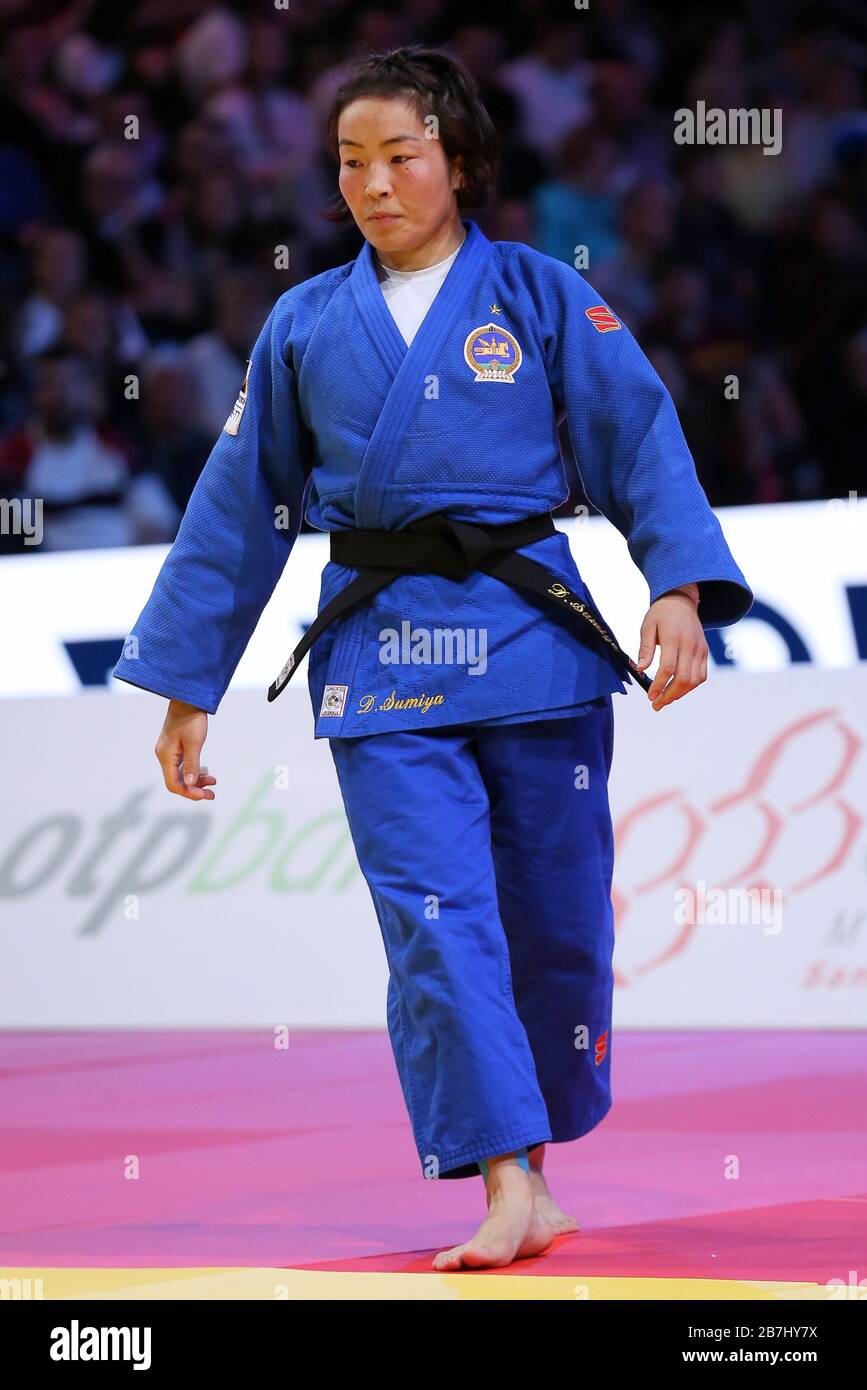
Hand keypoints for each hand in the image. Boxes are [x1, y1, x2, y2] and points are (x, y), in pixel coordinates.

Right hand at [154, 699, 216, 799]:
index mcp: (166, 756)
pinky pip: (182, 766)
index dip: (189, 793)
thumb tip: (191, 785)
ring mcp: (168, 752)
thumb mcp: (194, 742)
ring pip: (180, 774)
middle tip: (212, 793)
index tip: (206, 795)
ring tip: (213, 782)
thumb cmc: (191, 718)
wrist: (187, 699)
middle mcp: (164, 756)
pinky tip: (205, 772)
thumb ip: (193, 764)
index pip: (174, 784)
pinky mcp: (174, 748)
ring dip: (196, 781)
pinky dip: (194, 771)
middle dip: (194, 789)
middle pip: (176, 781)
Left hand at [636, 584, 706, 710]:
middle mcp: (690, 645)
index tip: (650, 696)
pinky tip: (678, 689)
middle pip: (684, 678)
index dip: (659, 685)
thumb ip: (644, 649)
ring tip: (666, 699)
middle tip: (656, 704)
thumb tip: (640, 669)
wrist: (681, 601)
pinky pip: (702, 675)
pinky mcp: (705, 652)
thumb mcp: (647, 627)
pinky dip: (691, 686)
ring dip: (680, 693)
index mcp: (674, 638)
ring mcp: (700, 649)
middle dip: (669, 695)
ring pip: (695, 680)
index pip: (668, 668)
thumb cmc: (661, 614)